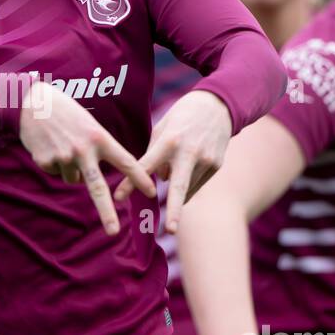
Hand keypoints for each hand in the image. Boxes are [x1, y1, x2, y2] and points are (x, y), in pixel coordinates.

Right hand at [19, 80, 154, 234]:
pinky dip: (55, 163)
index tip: (152, 192)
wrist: (32, 102)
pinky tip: (50, 146)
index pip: (125, 161)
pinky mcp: (46, 162)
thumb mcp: (89, 124)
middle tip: (113, 232)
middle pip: (98, 188)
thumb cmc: (67, 113)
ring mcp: (63, 157)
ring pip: (74, 179)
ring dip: (71, 168)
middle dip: (106, 212)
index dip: (139, 178)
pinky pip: (56, 172)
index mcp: (99, 138)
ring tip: (63, 144)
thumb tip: (90, 182)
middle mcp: (83, 150)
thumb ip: (98, 149)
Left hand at [114, 90, 231, 232]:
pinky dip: (187, 185)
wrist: (218, 105)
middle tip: (169, 230)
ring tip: (176, 169)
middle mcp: (189, 152)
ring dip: (175, 190)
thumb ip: (155, 155)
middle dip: (173, 209)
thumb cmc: (182, 117)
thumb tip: (158, 181)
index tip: (117, 197)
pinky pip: (197, 184)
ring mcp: (206, 160)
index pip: (146, 166)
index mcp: (170, 141)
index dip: (130, 183)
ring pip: (185, 188)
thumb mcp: (162, 128)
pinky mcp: (217, 166)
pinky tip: (186, 171)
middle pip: (178, 186)